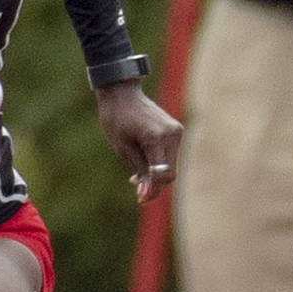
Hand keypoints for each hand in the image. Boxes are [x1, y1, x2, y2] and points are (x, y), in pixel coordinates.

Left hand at [93, 80, 182, 203]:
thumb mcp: (122, 148)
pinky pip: (169, 155)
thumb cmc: (116, 118)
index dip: (152, 190)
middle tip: (134, 186)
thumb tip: (145, 196)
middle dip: (153, 184)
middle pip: (169, 173)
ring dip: (155, 174)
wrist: (121, 92)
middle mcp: (172, 134)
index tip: (139, 199)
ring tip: (134, 174)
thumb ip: (138, 171)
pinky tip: (142, 161)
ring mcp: (176, 131)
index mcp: (156, 137)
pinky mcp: (175, 131)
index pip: (162, 174)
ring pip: (170, 166)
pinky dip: (158, 163)